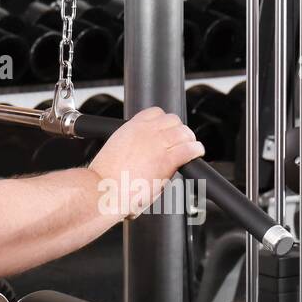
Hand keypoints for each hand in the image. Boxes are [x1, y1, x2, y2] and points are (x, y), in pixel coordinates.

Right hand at [88, 107, 203, 218]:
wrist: (104, 188)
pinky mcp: (167, 160)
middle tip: (179, 142)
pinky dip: (196, 150)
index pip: (156, 113)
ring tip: (190, 148)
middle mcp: (145, 132)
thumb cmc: (105, 177)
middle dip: (178, 130)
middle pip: (173, 120)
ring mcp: (157, 144)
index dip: (165, 122)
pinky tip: (196, 153)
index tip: (166, 131)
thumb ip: (131, 146)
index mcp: (130, 127)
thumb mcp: (115, 150)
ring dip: (189, 140)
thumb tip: (141, 154)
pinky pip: (190, 149)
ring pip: (184, 132)